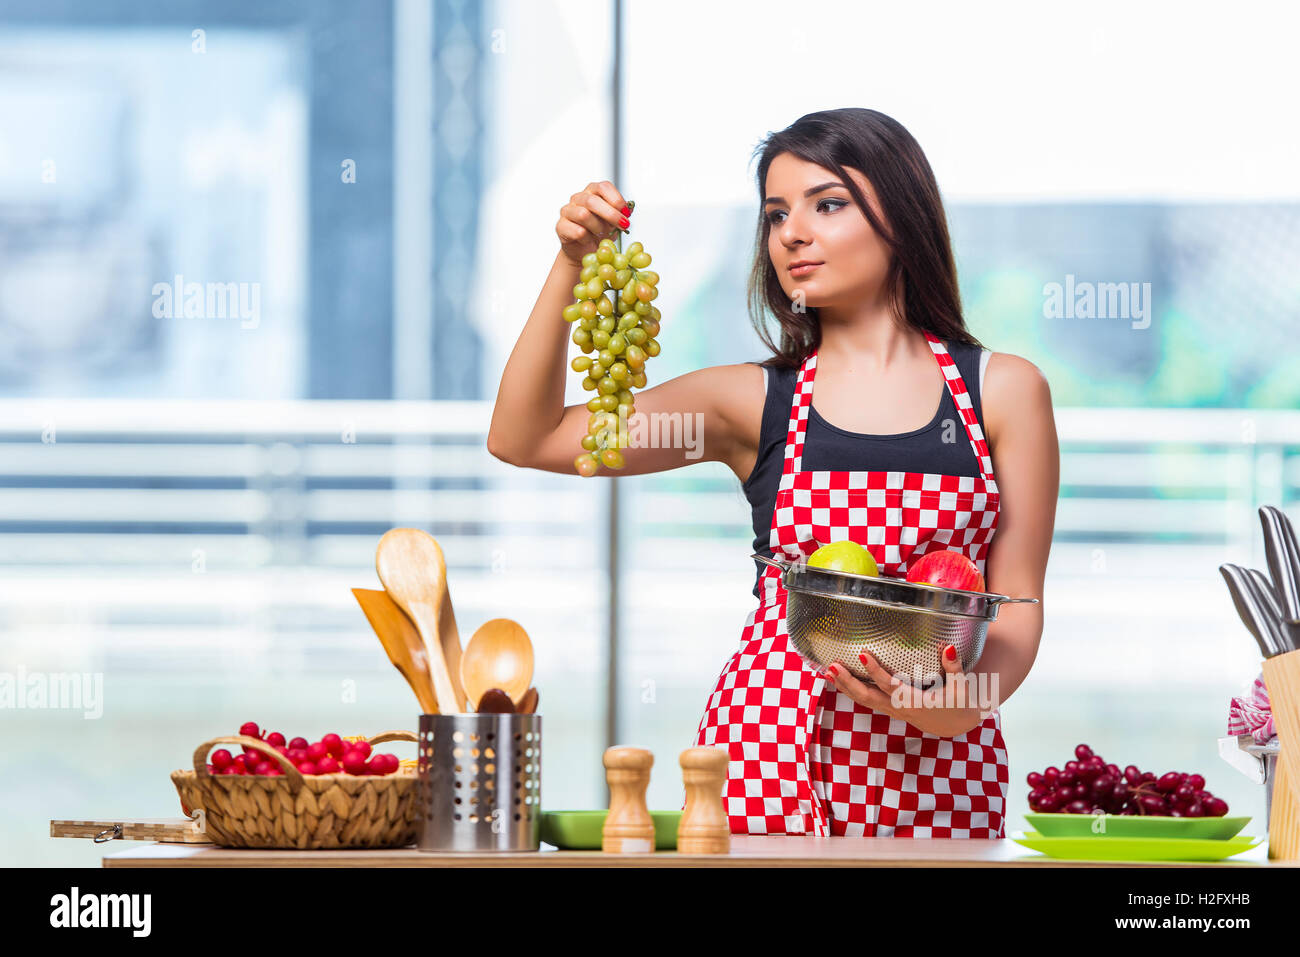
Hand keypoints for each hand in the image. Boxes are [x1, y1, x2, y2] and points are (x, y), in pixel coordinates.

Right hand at [556, 181, 631, 267]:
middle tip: (623, 225)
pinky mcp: (560, 226)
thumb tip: (629, 210)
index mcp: (592, 191)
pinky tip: (588, 240)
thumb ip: (620, 213)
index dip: (616, 199)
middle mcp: (578, 198)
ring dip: (597, 227)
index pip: (603, 187)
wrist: (584, 250)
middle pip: (592, 201)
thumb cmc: (599, 232)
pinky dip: (587, 238)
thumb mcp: (614, 221)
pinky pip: (577, 231)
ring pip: (583, 215)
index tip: (626, 212)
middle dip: (611, 214)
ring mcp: (567, 211)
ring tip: (601, 234)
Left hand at [821, 645, 990, 737]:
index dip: (876, 672)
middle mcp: (900, 709)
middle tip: (833, 667)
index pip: (892, 686)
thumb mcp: (961, 686)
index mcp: (916, 703)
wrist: (955, 725)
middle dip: (849, 683)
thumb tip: (947, 647)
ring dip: (845, 687)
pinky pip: (866, 701)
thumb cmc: (959, 702)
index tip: (862, 655)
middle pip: (869, 697)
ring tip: (827, 671)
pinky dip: (850, 691)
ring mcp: (892, 711)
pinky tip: (836, 679)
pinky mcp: (889, 709)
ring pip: (864, 701)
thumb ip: (954, 666)